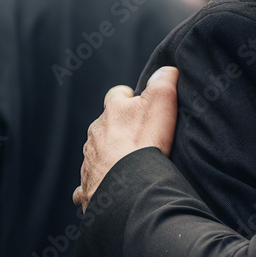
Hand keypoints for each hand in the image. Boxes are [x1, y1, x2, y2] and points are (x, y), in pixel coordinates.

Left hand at [73, 67, 179, 211]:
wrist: (127, 186)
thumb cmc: (145, 142)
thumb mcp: (161, 102)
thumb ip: (164, 81)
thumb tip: (167, 69)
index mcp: (112, 111)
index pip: (117, 94)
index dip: (129, 97)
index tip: (141, 104)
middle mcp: (95, 133)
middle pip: (106, 124)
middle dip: (119, 128)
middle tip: (141, 137)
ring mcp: (90, 159)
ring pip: (97, 151)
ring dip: (110, 154)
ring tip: (130, 164)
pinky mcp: (88, 183)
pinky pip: (90, 181)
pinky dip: (98, 181)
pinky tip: (109, 187)